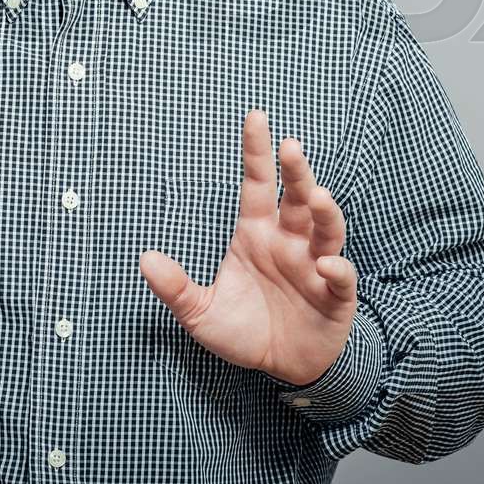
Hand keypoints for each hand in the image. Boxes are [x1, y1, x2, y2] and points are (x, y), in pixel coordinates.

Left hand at [139, 109, 358, 385]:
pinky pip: (340, 277)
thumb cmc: (245, 330)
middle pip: (296, 197)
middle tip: (290, 147)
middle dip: (296, 171)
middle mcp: (289, 241)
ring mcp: (315, 265)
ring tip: (317, 197)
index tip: (255, 116)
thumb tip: (144, 259)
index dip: (257, 152)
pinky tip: (327, 264)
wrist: (285, 368)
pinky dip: (337, 269)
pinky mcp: (335, 296)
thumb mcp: (201, 313)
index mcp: (256, 234)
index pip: (257, 184)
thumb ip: (176, 288)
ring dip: (324, 211)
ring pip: (326, 229)